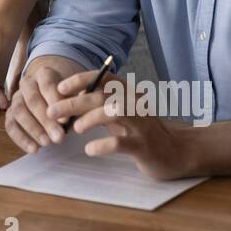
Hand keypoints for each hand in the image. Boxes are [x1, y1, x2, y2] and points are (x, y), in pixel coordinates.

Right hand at [4, 56, 84, 149]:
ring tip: (47, 143)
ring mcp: (16, 98)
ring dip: (33, 129)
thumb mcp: (75, 94)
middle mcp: (27, 83)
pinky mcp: (10, 113)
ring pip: (18, 111)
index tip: (66, 120)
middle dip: (45, 120)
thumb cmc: (67, 97)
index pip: (47, 84)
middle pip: (32, 100)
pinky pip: (10, 125)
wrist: (53, 96)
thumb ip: (75, 103)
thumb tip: (76, 117)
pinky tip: (34, 149)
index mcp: (44, 74)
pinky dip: (21, 138)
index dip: (55, 102)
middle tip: (59, 137)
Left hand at [45, 72, 195, 179]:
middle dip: (73, 103)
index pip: (104, 77)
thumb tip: (68, 100)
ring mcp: (141, 125)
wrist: (177, 152)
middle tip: (53, 112)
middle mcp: (135, 105)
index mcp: (129, 94)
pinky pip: (121, 143)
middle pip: (102, 96)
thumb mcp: (122, 114)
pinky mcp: (144, 147)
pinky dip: (102, 145)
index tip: (60, 88)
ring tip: (75, 129)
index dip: (80, 80)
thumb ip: (100, 106)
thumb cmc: (143, 132)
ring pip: (114, 112)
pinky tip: (90, 150)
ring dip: (89, 119)